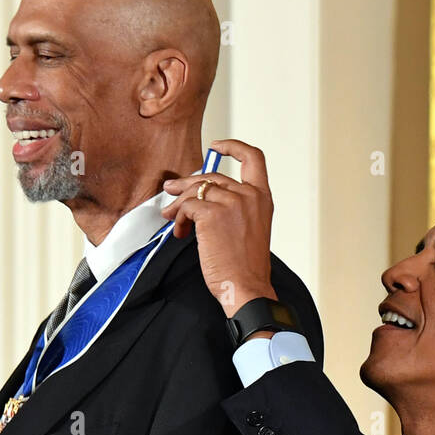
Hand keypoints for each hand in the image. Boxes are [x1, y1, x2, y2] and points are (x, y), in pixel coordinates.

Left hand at [161, 139, 276, 317]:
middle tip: (172, 191)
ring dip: (179, 205)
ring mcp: (231, 203)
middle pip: (212, 176)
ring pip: (196, 190)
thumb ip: (234, 208)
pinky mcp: (212, 214)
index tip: (217, 146)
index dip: (233, 147)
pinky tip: (181, 232)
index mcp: (262, 198)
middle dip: (187, 183)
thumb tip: (202, 198)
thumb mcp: (250, 229)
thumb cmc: (245, 268)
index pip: (253, 158)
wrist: (245, 288)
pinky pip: (187, 206)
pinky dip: (180, 218)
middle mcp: (249, 195)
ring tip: (172, 218)